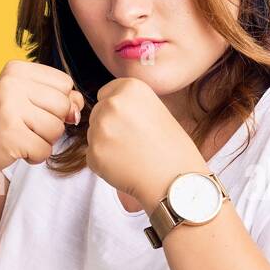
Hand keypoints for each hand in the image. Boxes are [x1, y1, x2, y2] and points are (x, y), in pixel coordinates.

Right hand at [0, 60, 83, 180]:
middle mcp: (12, 83)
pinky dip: (35, 156)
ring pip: (57, 129)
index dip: (59, 102)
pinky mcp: (10, 134)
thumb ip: (59, 98)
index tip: (35, 109)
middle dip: (53, 123)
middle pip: (64, 105)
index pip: (65, 83)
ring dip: (44, 140)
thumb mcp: (29, 100)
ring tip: (21, 136)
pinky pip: (45, 150)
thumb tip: (78, 107)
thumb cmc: (5, 122)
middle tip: (26, 126)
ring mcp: (9, 108)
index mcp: (17, 69)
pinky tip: (16, 149)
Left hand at [84, 77, 207, 210]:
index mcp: (131, 88)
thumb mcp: (157, 111)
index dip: (118, 110)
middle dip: (110, 126)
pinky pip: (93, 155)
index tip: (132, 122)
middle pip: (98, 112)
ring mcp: (100, 129)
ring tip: (133, 155)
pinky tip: (126, 167)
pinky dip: (105, 163)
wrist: (176, 181)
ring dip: (106, 144)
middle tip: (135, 142)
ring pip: (93, 134)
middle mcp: (112, 104)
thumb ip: (131, 104)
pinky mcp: (93, 153)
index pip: (106, 93)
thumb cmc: (174, 149)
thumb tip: (108, 105)